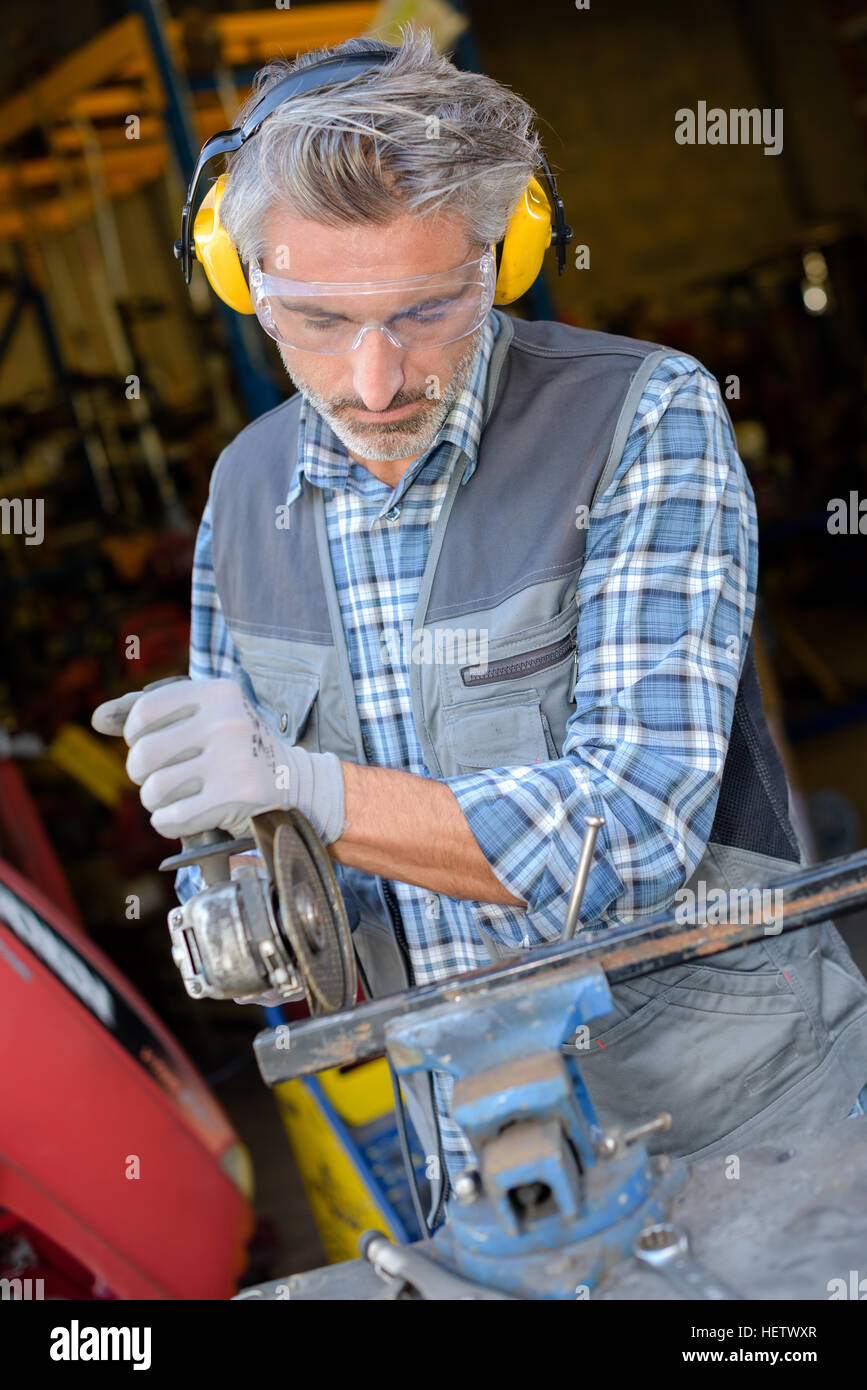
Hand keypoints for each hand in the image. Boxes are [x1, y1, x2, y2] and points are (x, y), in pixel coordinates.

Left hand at [91, 677, 345, 843]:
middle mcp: (225, 720)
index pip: (144, 712)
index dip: (135, 736)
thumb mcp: (204, 718)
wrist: (294, 784)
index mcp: (216, 692)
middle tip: (163, 779)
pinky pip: (171, 818)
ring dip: (157, 802)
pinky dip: (169, 824)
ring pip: (153, 790)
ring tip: (177, 798)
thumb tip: (98, 718)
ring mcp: (232, 758)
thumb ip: (151, 715)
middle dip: (143, 775)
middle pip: (143, 754)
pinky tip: (185, 817)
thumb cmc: (237, 750)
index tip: (150, 746)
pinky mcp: (236, 796)